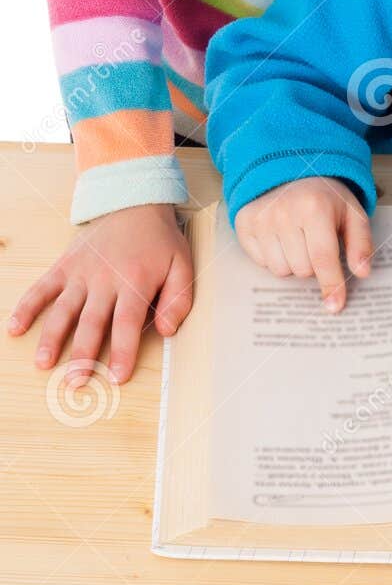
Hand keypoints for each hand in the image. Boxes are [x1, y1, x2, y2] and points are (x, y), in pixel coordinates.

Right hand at [6, 202, 193, 386]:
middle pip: (91, 322)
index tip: (117, 377)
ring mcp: (81, 272)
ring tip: (44, 363)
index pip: (127, 323)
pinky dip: (27, 307)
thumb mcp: (182, 265)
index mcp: (135, 281)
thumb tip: (168, 331)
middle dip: (83, 355)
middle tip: (75, 382)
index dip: (123, 351)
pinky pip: (42, 287)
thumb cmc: (158, 240)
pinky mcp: (64, 265)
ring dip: (52, 337)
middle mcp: (105, 279)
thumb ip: (178, 299)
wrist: (133, 202)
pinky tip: (15, 328)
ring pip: (63, 309)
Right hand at [234, 177, 372, 310]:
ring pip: (280, 270)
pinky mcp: (244, 223)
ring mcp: (261, 219)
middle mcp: (284, 213)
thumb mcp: (352, 213)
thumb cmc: (326, 197)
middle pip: (302, 270)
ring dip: (293, 263)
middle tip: (316, 242)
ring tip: (298, 238)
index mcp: (315, 209)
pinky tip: (281, 236)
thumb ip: (361, 243)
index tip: (335, 306)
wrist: (291, 168)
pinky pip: (261, 262)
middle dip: (313, 264)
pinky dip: (274, 256)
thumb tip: (363, 273)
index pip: (323, 259)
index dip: (331, 285)